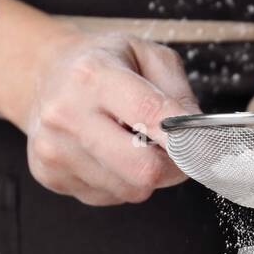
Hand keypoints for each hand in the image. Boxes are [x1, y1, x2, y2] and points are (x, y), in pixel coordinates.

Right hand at [25, 33, 199, 204]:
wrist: (44, 74)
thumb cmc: (102, 65)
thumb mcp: (148, 56)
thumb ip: (179, 93)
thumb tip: (198, 136)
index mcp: (93, 74)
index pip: (151, 116)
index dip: (188, 139)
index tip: (209, 150)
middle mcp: (67, 113)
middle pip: (143, 170)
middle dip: (173, 168)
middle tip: (179, 154)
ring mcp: (54, 149)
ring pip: (130, 190)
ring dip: (147, 176)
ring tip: (134, 145)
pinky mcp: (51, 175)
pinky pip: (110, 197)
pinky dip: (121, 181)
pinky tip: (109, 154)